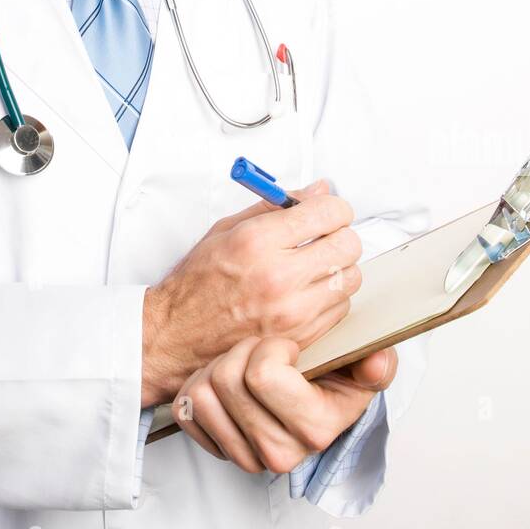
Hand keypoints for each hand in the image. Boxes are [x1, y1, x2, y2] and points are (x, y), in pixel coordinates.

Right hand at [142, 180, 361, 405]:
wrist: (179, 335)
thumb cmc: (198, 283)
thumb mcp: (227, 229)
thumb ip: (276, 206)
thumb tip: (317, 190)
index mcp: (259, 242)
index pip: (328, 213)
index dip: (333, 207)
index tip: (328, 211)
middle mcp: (278, 277)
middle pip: (348, 245)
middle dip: (340, 235)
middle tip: (324, 237)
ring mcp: (292, 312)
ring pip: (350, 278)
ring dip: (339, 268)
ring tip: (316, 266)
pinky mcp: (299, 337)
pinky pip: (340, 309)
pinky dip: (331, 297)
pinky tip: (309, 292)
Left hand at [169, 336, 397, 473]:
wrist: (312, 401)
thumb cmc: (334, 379)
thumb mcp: (364, 367)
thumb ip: (377, 362)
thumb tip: (375, 362)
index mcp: (316, 429)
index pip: (263, 374)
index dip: (272, 347)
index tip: (290, 348)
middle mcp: (280, 452)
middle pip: (227, 379)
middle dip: (244, 349)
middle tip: (264, 349)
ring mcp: (245, 455)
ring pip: (202, 391)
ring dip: (219, 365)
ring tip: (245, 363)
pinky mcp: (215, 449)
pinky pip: (186, 407)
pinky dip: (198, 385)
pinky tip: (225, 383)